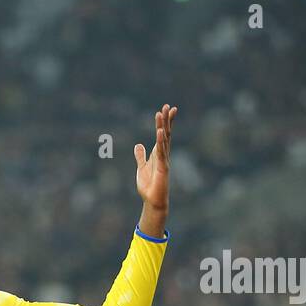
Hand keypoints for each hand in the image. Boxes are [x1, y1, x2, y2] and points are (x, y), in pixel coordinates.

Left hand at [135, 103, 176, 233]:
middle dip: (166, 120)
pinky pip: (162, 152)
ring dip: (163, 126)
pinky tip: (160, 132)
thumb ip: (140, 156)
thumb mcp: (141, 167)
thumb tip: (138, 145)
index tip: (166, 109)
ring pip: (164, 140)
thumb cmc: (149, 185)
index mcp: (158, 153)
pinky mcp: (163, 167)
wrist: (153, 200)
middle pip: (165, 133)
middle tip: (168, 106)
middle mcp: (163, 154)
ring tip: (163, 113)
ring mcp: (164, 160)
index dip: (165, 122)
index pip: (163, 134)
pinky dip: (160, 142)